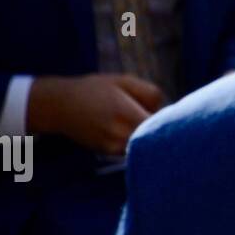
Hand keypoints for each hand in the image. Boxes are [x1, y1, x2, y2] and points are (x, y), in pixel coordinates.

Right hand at [27, 74, 165, 155]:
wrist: (60, 106)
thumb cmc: (96, 89)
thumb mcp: (125, 81)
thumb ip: (150, 93)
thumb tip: (166, 109)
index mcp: (126, 114)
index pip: (160, 126)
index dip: (170, 120)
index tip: (174, 114)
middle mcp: (120, 134)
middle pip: (154, 139)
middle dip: (161, 129)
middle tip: (163, 118)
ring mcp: (112, 147)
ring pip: (143, 147)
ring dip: (148, 137)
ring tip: (144, 120)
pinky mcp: (107, 153)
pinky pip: (131, 150)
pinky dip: (137, 142)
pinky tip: (131, 128)